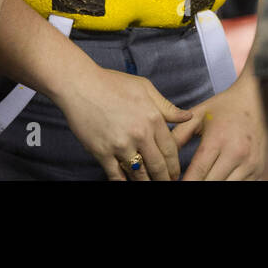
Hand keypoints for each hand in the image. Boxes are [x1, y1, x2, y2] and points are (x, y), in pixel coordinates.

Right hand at [55, 65, 192, 180]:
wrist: (80, 85)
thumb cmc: (111, 83)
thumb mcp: (144, 87)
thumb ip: (166, 106)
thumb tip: (187, 117)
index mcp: (153, 117)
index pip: (170, 149)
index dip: (174, 165)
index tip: (175, 173)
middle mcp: (140, 133)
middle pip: (158, 165)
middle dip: (164, 178)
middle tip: (167, 184)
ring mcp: (121, 145)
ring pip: (139, 174)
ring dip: (146, 182)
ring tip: (150, 184)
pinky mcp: (102, 152)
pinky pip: (116, 175)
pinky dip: (123, 183)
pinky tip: (127, 183)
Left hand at [171, 72, 264, 179]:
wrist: (256, 99)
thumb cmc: (224, 107)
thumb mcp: (198, 115)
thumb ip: (178, 135)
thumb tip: (164, 156)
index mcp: (219, 139)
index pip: (198, 172)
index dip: (185, 183)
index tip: (173, 183)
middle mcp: (237, 153)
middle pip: (211, 183)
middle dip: (196, 185)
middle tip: (186, 182)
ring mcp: (250, 163)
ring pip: (226, 188)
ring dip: (211, 186)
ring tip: (200, 180)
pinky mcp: (258, 169)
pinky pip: (240, 187)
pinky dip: (226, 185)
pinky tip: (216, 178)